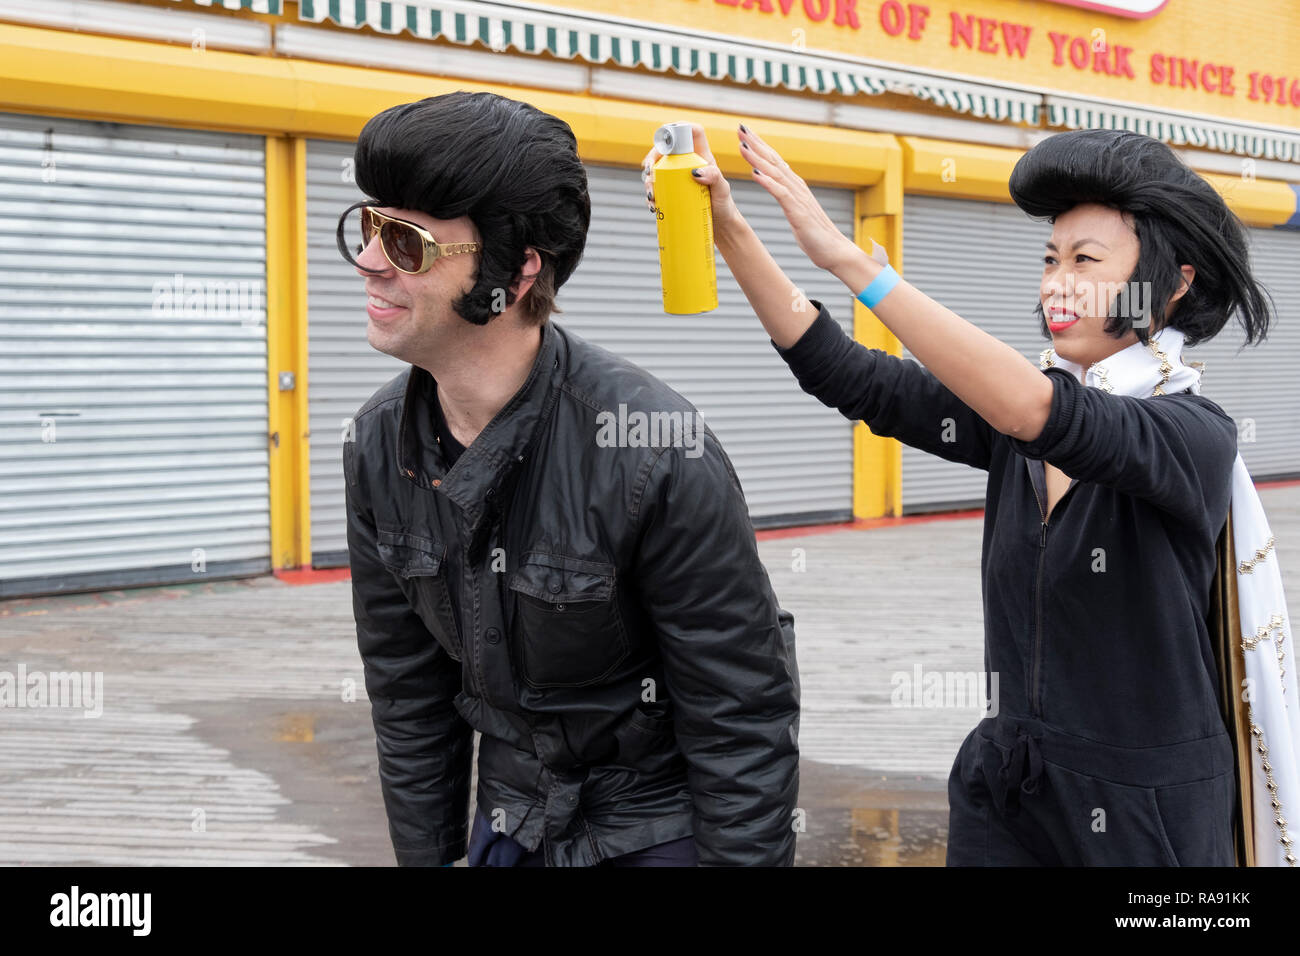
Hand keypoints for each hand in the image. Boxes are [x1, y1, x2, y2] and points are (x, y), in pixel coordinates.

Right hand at [641, 122, 743, 237]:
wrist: (721, 226)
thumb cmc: (725, 206)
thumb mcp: (721, 190)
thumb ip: (713, 177)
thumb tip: (694, 171)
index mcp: (701, 156)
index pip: (692, 132)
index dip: (679, 128)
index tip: (666, 140)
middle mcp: (687, 164)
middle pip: (665, 151)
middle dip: (652, 159)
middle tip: (649, 172)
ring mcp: (678, 179)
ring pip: (657, 171)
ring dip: (649, 181)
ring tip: (652, 195)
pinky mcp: (672, 194)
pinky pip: (656, 190)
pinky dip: (650, 196)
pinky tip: (653, 205)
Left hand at [735, 125, 856, 273]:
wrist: (834, 251)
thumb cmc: (816, 236)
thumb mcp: (797, 213)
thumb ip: (789, 199)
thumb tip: (780, 191)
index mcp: (795, 187)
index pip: (775, 162)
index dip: (760, 147)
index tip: (745, 134)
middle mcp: (797, 187)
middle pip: (774, 161)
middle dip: (757, 144)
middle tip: (741, 128)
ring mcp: (798, 198)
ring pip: (775, 173)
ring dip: (758, 158)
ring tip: (743, 145)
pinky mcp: (798, 211)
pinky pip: (780, 193)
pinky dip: (767, 182)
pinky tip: (754, 173)